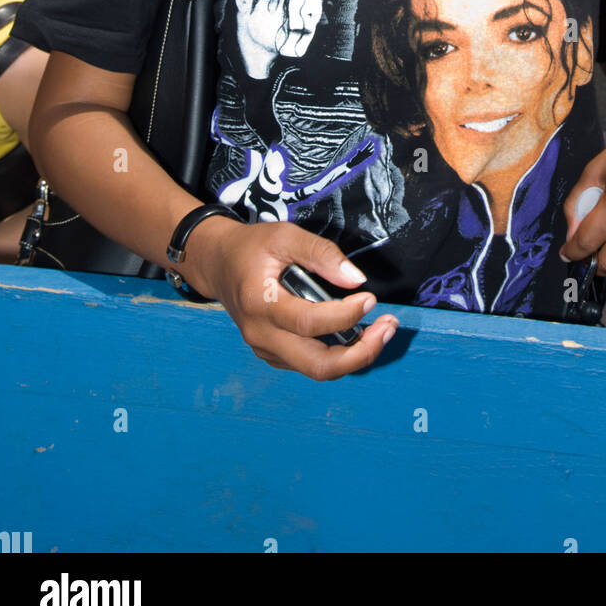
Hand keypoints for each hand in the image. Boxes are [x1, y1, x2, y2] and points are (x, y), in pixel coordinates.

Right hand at [186, 216, 398, 380]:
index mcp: (261, 304)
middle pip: (317, 365)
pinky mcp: (273, 353)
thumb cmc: (251, 247)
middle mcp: (261, 335)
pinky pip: (309, 364)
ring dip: (354, 356)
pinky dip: (338, 354)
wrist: (217, 264)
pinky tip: (357, 333)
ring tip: (381, 330)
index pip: (309, 323)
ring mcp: (265, 349)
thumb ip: (321, 254)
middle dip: (360, 353)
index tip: (371, 298)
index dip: (345, 315)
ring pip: (316, 370)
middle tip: (388, 328)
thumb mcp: (285, 236)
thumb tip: (356, 279)